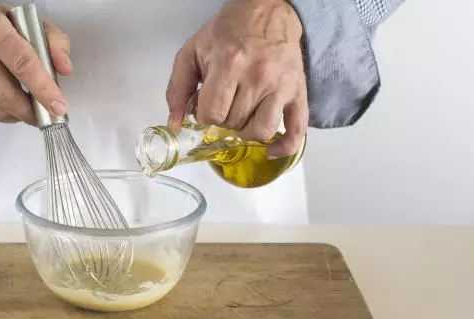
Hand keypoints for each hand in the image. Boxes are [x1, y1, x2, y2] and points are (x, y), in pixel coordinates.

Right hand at [0, 0, 72, 125]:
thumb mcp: (25, 21)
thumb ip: (53, 41)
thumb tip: (65, 69)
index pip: (23, 64)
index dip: (43, 89)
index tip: (58, 106)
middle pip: (8, 95)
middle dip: (32, 112)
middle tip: (48, 115)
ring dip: (19, 115)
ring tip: (30, 108)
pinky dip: (4, 114)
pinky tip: (10, 105)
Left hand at [166, 0, 306, 157]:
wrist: (266, 12)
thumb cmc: (228, 32)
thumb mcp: (192, 53)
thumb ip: (177, 89)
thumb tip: (174, 124)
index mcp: (230, 64)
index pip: (212, 114)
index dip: (204, 115)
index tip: (206, 104)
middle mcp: (258, 77)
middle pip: (234, 124)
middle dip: (223, 119)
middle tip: (224, 102)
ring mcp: (281, 86)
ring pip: (260, 131)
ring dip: (245, 131)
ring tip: (241, 116)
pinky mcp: (298, 93)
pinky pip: (296, 131)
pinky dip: (284, 147)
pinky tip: (271, 150)